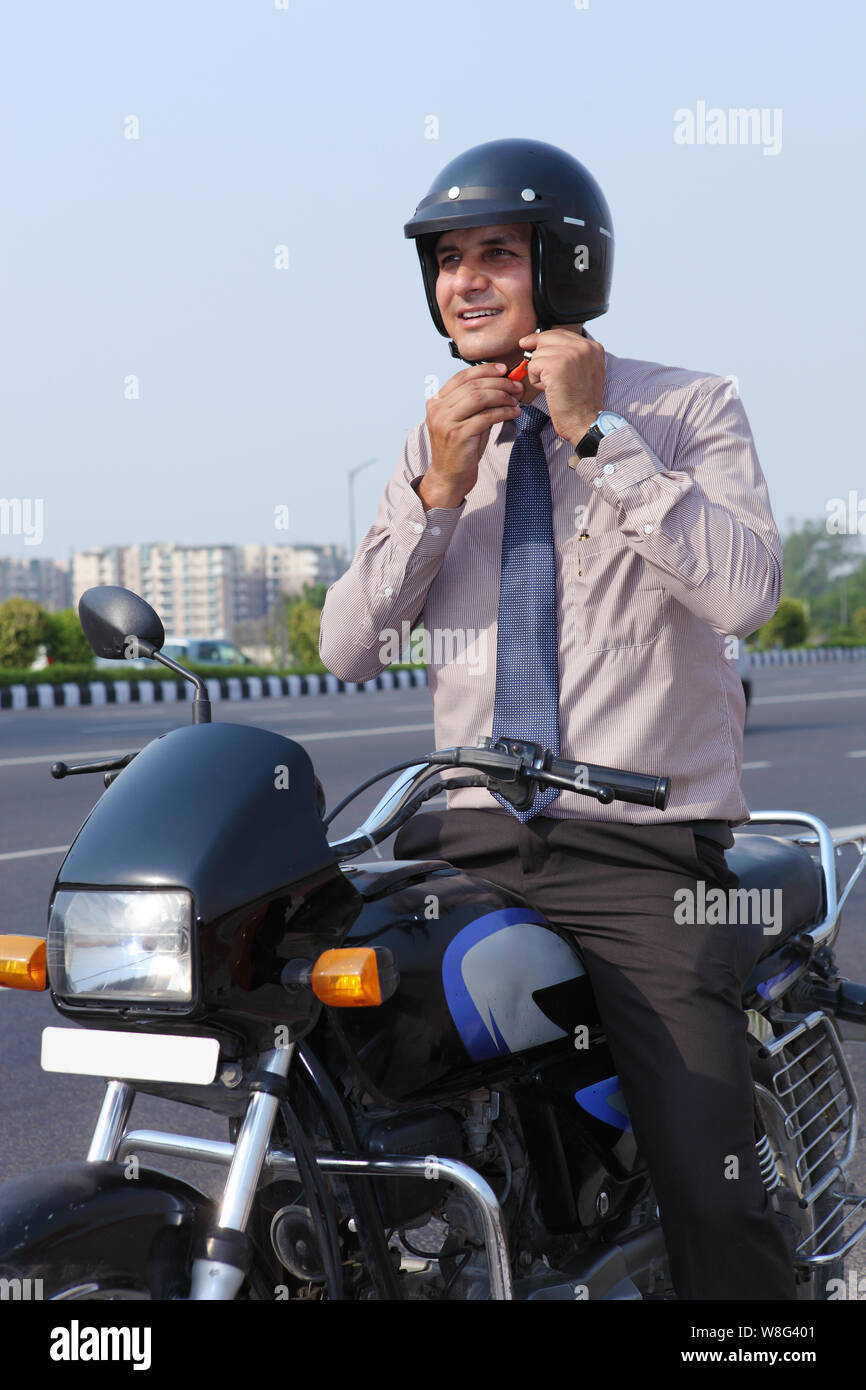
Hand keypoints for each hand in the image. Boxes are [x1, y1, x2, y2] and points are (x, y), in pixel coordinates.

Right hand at [422, 362, 522, 507]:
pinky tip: (513, 412)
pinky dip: (503, 412)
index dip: (484, 370)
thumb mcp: (465, 421)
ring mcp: (446, 422)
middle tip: (516, 387)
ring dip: (502, 396)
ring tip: (515, 399)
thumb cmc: (460, 450)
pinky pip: (486, 417)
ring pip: (479, 397)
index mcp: (436, 402)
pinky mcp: (459, 435)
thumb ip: (477, 403)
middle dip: (499, 383)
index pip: (461, 377)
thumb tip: (503, 385)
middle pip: (473, 386)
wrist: (449, 478)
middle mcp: (438, 409)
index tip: (503, 370)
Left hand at [517, 326, 605, 445]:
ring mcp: (571, 354)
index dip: (542, 340)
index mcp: (593, 346)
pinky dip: (535, 380)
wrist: (586, 421)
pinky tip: (548, 389)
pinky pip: (533, 365)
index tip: (528, 344)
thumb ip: (570, 354)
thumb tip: (539, 342)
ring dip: (539, 372)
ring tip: (553, 386)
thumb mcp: (583, 370)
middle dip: (537, 354)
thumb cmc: (580, 402)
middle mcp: (584, 346)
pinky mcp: (557, 365)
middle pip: (546, 338)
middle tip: (539, 371)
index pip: (560, 333)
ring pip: (538, 353)